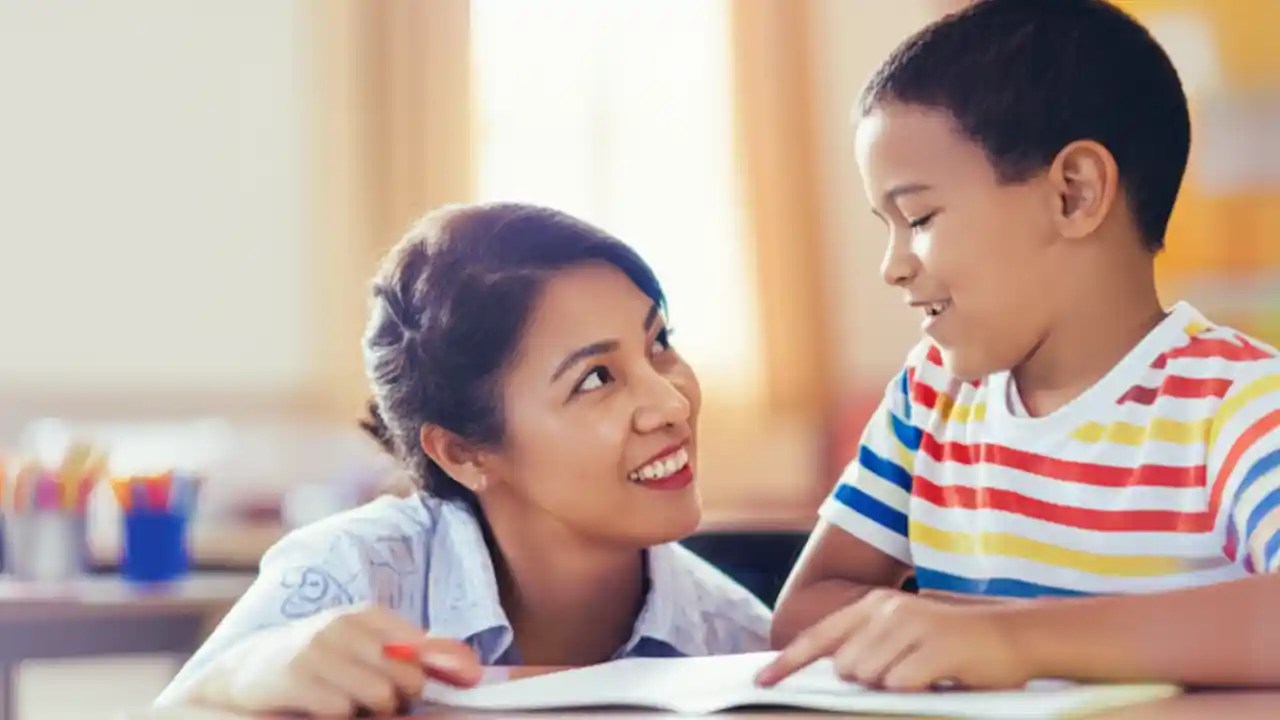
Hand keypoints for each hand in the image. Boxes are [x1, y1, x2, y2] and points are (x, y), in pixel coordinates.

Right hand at [191, 603, 482, 716]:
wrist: (245, 671)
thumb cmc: (318, 661)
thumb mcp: (366, 648)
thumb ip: (417, 654)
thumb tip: (472, 669)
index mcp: (367, 615)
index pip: (426, 646)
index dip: (446, 673)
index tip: (461, 685)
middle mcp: (344, 624)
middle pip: (408, 678)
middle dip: (401, 700)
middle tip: (376, 702)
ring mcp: (318, 648)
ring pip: (380, 698)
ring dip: (370, 713)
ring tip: (348, 704)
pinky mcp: (296, 675)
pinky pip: (342, 711)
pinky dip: (339, 717)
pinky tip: (322, 710)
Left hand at [756, 589, 1032, 691]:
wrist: (1016, 635)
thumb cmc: (955, 646)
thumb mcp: (904, 636)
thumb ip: (867, 648)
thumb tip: (833, 672)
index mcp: (873, 605)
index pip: (818, 637)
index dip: (788, 662)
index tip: (761, 681)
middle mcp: (887, 609)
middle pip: (845, 667)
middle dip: (866, 683)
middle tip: (905, 676)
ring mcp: (911, 626)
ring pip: (869, 677)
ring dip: (893, 687)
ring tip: (924, 675)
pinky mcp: (935, 647)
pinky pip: (901, 684)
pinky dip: (913, 690)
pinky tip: (936, 679)